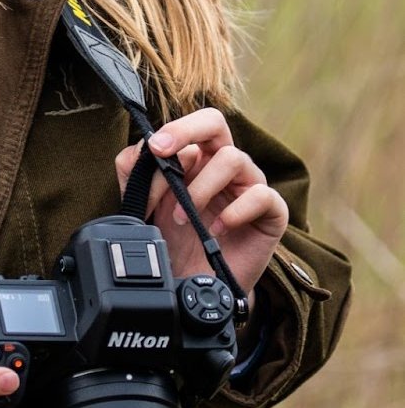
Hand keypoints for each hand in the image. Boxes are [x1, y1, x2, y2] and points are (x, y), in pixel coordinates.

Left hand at [115, 109, 288, 298]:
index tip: (149, 160)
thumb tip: (139, 150)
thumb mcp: (148, 207)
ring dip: (200, 188)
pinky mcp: (272, 212)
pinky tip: (217, 229)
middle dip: (185, 130)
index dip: (164, 142)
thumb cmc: (177, 242)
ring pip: (232, 158)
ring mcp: (249, 186)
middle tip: (162, 151)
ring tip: (183, 219)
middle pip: (214, 122)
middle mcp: (224, 165)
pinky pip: (262, 195)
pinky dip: (236, 210)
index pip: (186, 128)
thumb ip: (135, 176)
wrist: (196, 285)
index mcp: (197, 159)